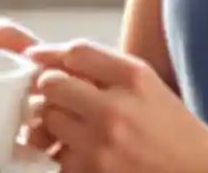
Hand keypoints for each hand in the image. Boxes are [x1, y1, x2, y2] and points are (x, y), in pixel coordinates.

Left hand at [28, 40, 207, 172]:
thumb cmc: (168, 129)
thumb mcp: (145, 83)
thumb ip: (100, 64)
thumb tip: (43, 55)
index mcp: (134, 78)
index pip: (76, 52)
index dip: (50, 54)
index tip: (38, 59)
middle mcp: (116, 109)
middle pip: (51, 84)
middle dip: (51, 89)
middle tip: (61, 98)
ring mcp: (101, 146)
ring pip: (48, 120)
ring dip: (54, 122)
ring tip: (76, 128)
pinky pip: (56, 155)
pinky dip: (64, 153)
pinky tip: (85, 153)